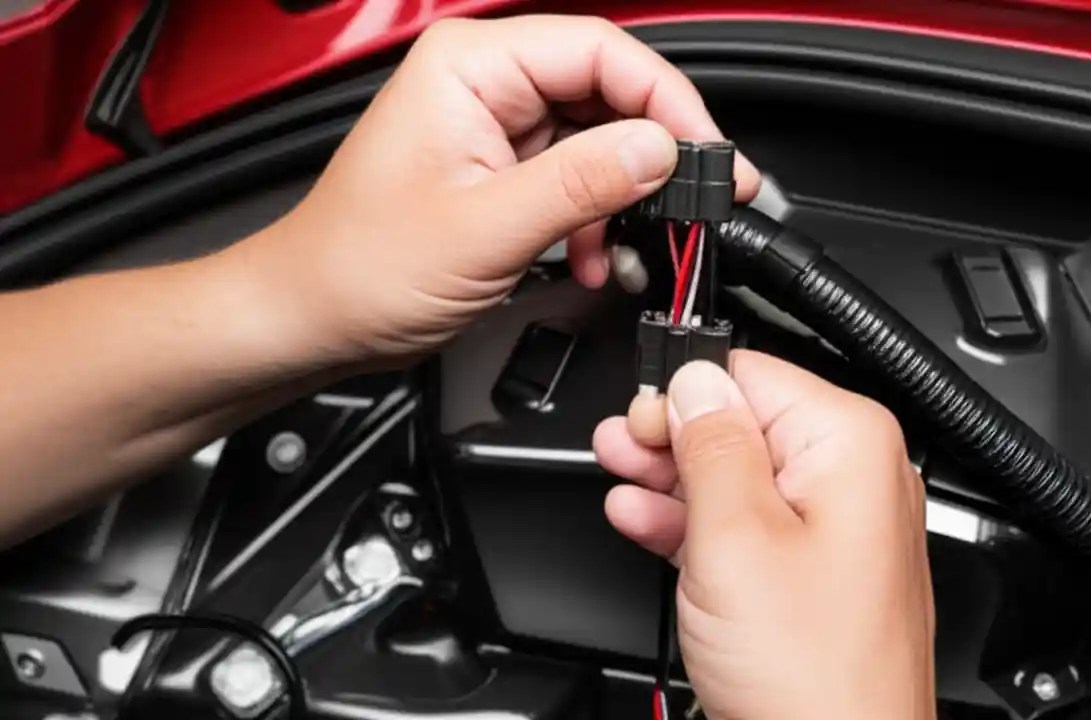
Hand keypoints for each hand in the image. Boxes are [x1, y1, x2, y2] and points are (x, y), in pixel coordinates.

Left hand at [239, 15, 758, 364]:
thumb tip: (660, 150)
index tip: (705, 152)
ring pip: (600, 140)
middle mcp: (485, 83)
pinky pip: (577, 177)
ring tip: (635, 243)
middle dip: (657, 153)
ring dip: (626, 198)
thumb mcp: (484, 228)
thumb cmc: (358, 267)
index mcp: (470, 66)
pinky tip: (594, 256)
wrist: (314, 318)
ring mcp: (495, 126)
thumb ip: (579, 184)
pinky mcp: (502, 169)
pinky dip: (597, 219)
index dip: (665, 100)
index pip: (600, 50)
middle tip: (705, 197)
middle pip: (609, 92)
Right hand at [593, 352, 935, 719]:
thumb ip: (711, 448)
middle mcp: (855, 478)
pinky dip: (694, 521)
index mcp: (850, 446)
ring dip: (674, 475)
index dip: (686, 390)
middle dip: (674, 432)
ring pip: (739, 475)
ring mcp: (834, 529)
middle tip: (620, 440)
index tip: (640, 411)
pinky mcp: (810, 572)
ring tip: (622, 471)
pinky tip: (648, 518)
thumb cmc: (814, 676)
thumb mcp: (736, 538)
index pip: (753, 375)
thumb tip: (695, 382)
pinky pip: (746, 525)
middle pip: (745, 423)